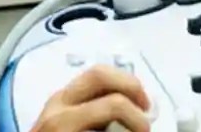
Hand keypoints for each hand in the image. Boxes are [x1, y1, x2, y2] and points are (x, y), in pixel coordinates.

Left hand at [28, 64, 152, 131]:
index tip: (146, 131)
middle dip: (131, 87)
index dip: (137, 118)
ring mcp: (54, 99)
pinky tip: (116, 109)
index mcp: (64, 121)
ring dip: (120, 85)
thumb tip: (134, 127)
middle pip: (100, 74)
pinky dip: (106, 91)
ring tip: (135, 106)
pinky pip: (85, 86)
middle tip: (145, 109)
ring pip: (93, 74)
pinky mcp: (54, 102)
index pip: (113, 103)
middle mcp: (57, 103)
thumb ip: (111, 131)